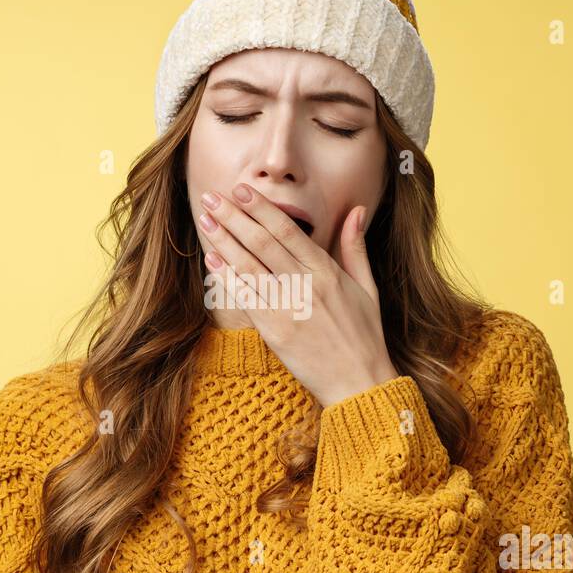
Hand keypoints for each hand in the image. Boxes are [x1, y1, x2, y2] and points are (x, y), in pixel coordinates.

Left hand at [198, 182, 400, 407]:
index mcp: (327, 272)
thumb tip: (357, 210)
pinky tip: (212, 258)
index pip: (288, 231)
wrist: (358, 381)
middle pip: (263, 242)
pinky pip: (245, 297)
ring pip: (249, 265)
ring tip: (206, 220)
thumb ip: (355, 247)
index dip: (262, 209)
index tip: (242, 191)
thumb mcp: (367, 287)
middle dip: (234, 216)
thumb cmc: (364, 335)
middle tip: (212, 198)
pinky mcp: (274, 331)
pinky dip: (226, 276)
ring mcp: (288, 308)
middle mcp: (306, 285)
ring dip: (224, 240)